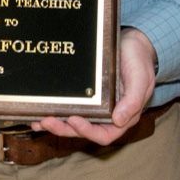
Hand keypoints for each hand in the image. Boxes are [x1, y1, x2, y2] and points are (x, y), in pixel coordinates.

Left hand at [38, 27, 156, 145]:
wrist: (133, 45)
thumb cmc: (140, 62)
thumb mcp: (141, 79)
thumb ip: (133, 101)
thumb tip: (119, 120)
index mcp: (123, 116)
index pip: (104, 134)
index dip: (87, 131)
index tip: (73, 120)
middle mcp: (107, 116)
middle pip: (83, 131)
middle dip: (64, 129)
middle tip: (46, 121)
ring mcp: (96, 107)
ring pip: (73, 123)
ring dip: (56, 124)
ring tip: (38, 121)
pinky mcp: (85, 97)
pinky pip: (70, 108)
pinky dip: (55, 111)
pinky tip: (40, 112)